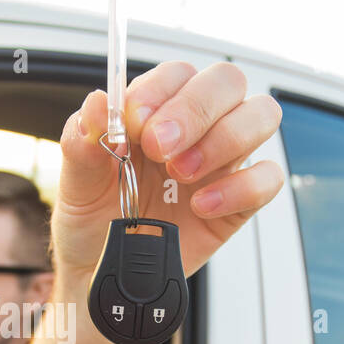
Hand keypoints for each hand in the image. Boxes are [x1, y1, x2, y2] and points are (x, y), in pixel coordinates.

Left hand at [53, 61, 283, 278]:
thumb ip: (83, 141)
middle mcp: (196, 128)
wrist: (101, 269)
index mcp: (156, 111)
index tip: (135, 123)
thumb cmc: (92, 217)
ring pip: (261, 117)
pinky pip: (267, 178)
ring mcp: (221, 162)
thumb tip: (97, 102)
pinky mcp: (239, 202)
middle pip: (228, 82)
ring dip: (224, 139)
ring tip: (181, 174)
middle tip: (160, 148)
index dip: (161, 91)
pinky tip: (201, 206)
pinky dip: (240, 188)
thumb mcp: (76, 181)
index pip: (178, 74)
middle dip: (196, 109)